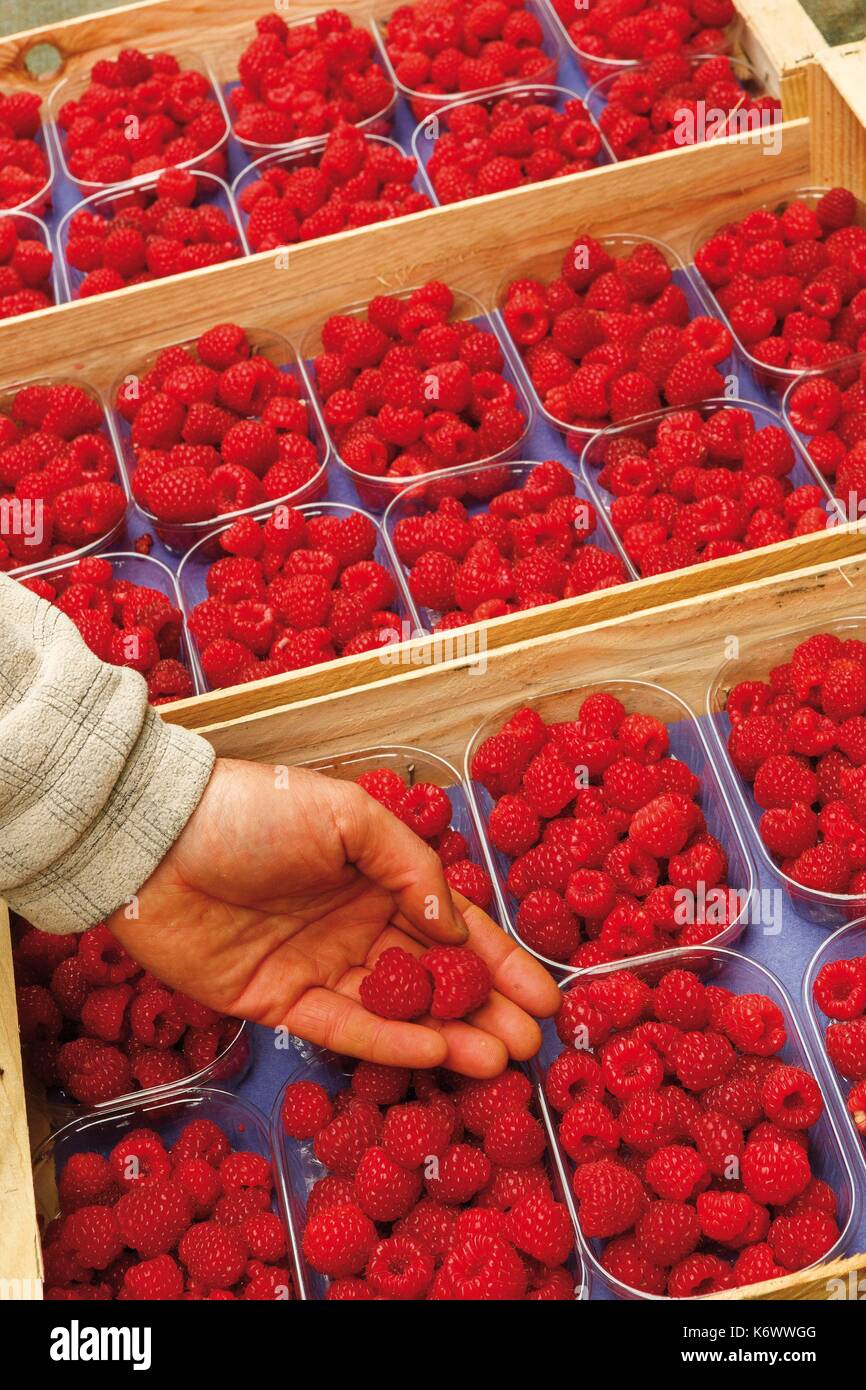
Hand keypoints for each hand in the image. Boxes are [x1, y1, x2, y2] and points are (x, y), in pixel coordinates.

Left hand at [108, 758, 560, 1076]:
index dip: (500, 961)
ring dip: (450, 1034)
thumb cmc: (255, 811)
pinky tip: (436, 1053)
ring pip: (399, 1010)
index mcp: (380, 875)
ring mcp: (321, 967)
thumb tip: (458, 928)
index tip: (545, 998)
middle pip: (436, 977)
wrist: (155, 840)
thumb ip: (411, 867)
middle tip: (531, 1045)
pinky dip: (391, 1042)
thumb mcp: (348, 816)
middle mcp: (358, 925)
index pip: (455, 924)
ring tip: (499, 1060)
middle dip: (487, 1009)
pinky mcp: (281, 1003)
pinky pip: (346, 1028)